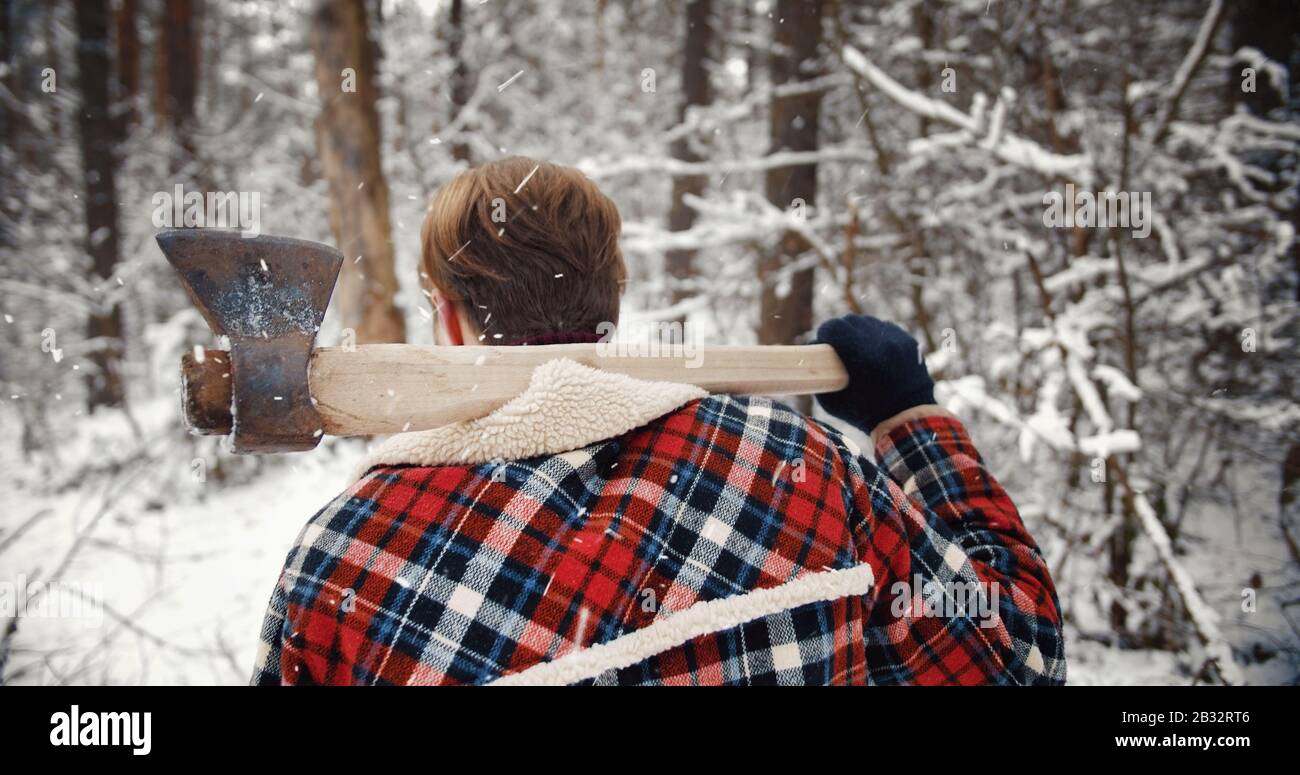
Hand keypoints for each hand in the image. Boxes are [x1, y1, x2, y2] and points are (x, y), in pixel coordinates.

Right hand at [814, 315, 935, 434]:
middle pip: (851, 321)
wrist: (906, 419)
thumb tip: (813, 351)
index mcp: (861, 356)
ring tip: (857, 348)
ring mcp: (898, 340)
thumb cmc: (866, 414)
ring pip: (869, 322)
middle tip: (838, 346)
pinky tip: (875, 351)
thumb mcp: (833, 402)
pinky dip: (877, 337)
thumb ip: (819, 376)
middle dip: (841, 331)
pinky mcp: (909, 342)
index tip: (824, 341)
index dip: (826, 332)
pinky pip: (886, 329)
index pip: (835, 327)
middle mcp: (881, 343)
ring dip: (859, 332)